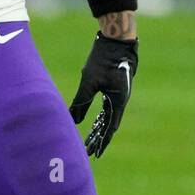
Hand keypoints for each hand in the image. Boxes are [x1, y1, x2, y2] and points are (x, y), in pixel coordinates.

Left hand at [70, 33, 137, 157]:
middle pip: (108, 125)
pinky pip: (107, 107)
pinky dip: (100, 117)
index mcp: (118, 101)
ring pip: (107, 117)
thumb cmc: (103, 59)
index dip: (102, 141)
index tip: (95, 153)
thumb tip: (74, 120)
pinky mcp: (114, 88)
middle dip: (98, 139)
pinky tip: (93, 122)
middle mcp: (120, 100)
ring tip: (89, 140)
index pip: (109, 128)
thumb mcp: (89, 81)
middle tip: (88, 151)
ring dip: (98, 128)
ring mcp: (118, 95)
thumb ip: (81, 101)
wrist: (117, 41)